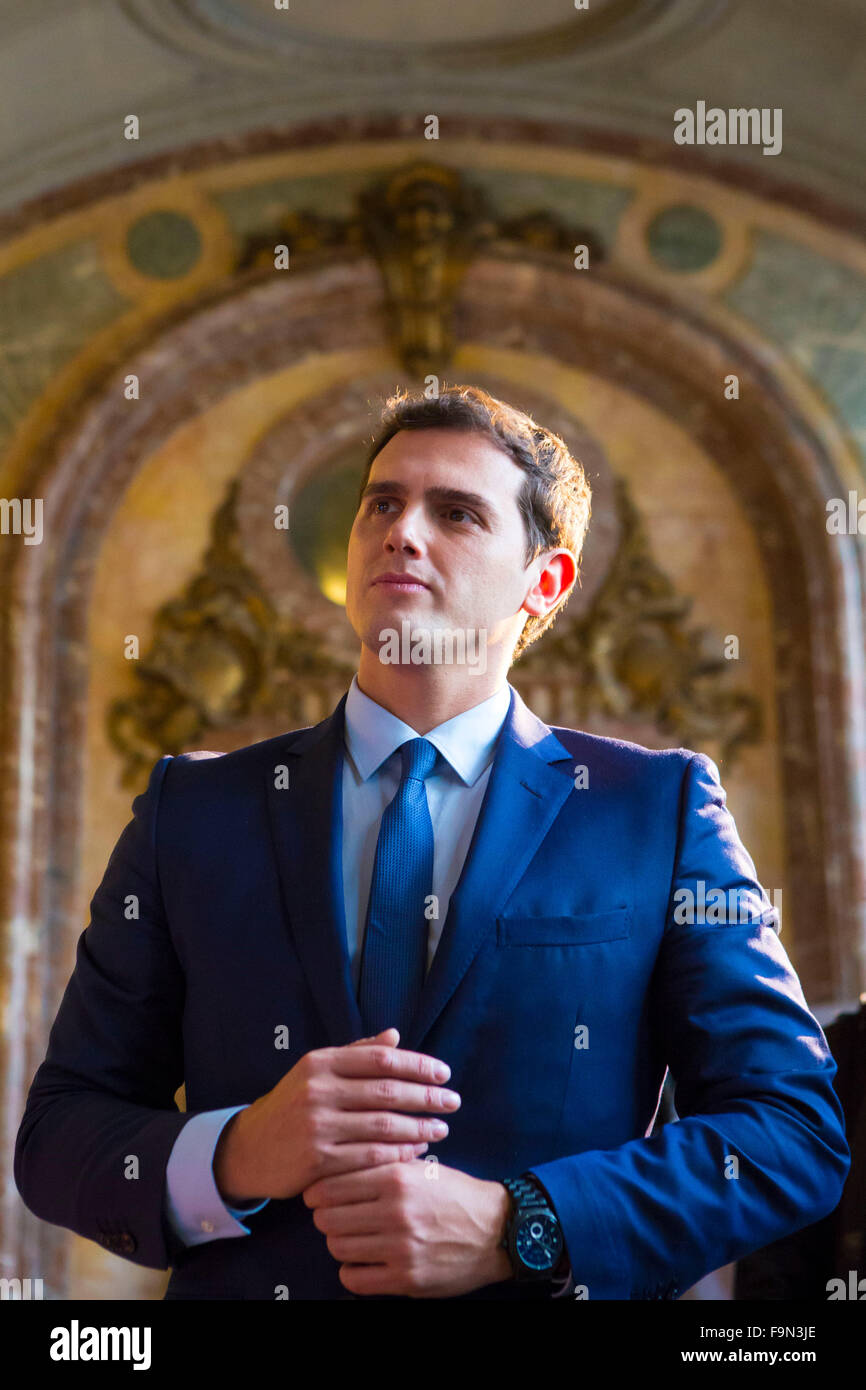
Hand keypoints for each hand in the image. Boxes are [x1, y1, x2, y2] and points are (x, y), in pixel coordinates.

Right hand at [213, 1027, 460, 1203]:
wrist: (250, 1148)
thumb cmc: (292, 1104)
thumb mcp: (316, 1071)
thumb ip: (356, 1053)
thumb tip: (395, 1036)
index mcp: (321, 1063)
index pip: (381, 1059)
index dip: (417, 1065)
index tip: (444, 1073)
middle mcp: (318, 1091)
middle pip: (387, 1091)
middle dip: (426, 1097)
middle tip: (453, 1102)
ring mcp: (317, 1126)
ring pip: (382, 1126)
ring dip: (418, 1127)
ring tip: (441, 1128)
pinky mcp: (317, 1160)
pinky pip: (369, 1156)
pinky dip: (398, 1154)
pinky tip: (417, 1151)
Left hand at [303, 1158, 513, 1297]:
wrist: (497, 1230)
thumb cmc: (456, 1195)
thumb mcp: (422, 1168)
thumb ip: (383, 1165)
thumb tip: (339, 1165)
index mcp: (397, 1177)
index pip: (332, 1185)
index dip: (318, 1191)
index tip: (317, 1195)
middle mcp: (396, 1212)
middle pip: (328, 1218)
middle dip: (324, 1217)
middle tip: (332, 1216)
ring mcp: (401, 1248)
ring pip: (338, 1247)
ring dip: (338, 1242)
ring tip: (350, 1237)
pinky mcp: (407, 1279)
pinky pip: (355, 1279)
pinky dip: (351, 1271)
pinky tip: (361, 1261)